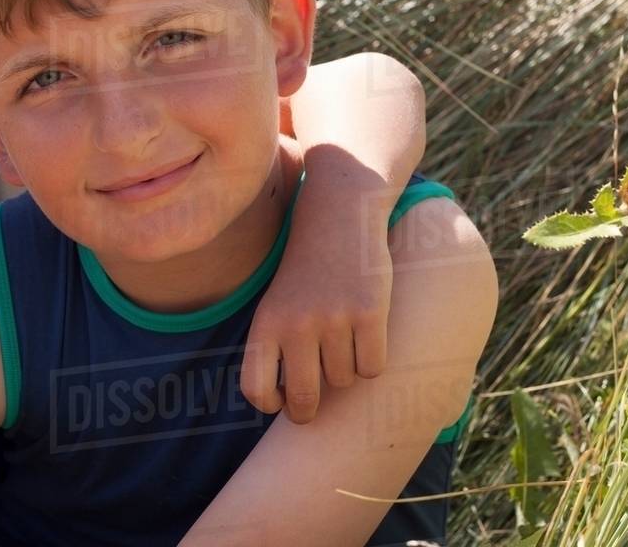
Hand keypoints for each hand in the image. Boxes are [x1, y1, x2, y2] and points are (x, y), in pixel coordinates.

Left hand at [242, 201, 392, 423]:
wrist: (337, 216)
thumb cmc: (305, 270)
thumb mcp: (275, 303)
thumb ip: (276, 348)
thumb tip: (290, 405)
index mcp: (265, 323)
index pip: (255, 388)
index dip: (270, 405)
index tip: (281, 402)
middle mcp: (296, 324)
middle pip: (304, 400)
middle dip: (308, 411)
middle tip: (315, 403)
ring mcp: (333, 319)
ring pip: (344, 382)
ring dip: (345, 370)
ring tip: (342, 338)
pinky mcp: (369, 313)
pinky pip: (373, 368)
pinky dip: (372, 362)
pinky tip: (366, 337)